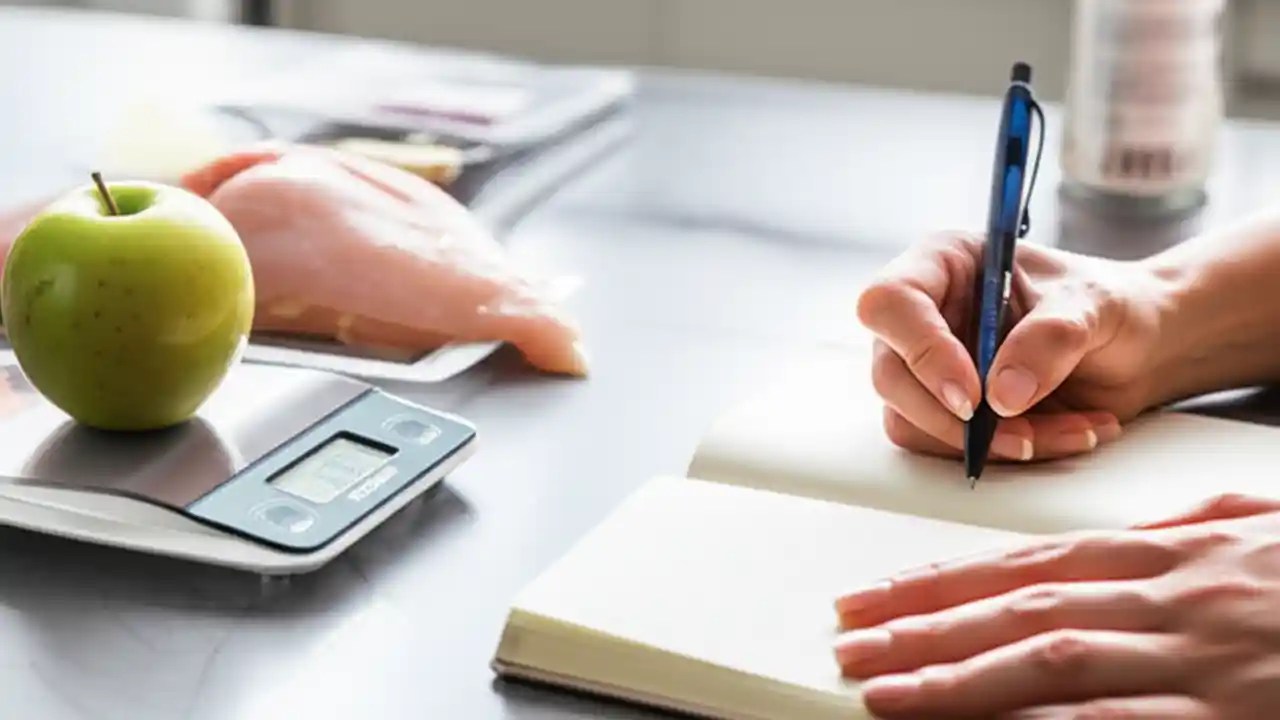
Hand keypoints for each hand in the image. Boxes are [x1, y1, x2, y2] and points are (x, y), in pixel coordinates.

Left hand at [832, 493, 1279, 718]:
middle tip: (844, 639)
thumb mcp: (1255, 533)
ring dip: (954, 679)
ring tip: (877, 689)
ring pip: (1049, 664)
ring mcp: (1198, 660)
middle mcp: (1169, 599)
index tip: (873, 596)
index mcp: (1170, 553)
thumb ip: (1184, 536)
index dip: (940, 581)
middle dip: (922, 627)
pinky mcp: (1227, 718)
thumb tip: (1126, 538)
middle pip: (1017, 608)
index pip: (1025, 563)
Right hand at [855, 232, 1174, 462]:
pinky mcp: (945, 409)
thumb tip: (1002, 395)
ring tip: (1069, 428)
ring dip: (990, 443)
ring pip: (912, 421)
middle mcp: (925, 314)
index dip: (922, 351)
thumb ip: (1050, 339)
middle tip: (1021, 433)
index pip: (892, 302)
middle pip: (890, 374)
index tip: (973, 396)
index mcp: (945, 263)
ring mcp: (929, 366)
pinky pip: (945, 448)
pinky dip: (1006, 454)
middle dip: (954, 418)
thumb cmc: (1111, 304)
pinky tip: (1063, 434)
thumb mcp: (1094, 306)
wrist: (1138, 348)